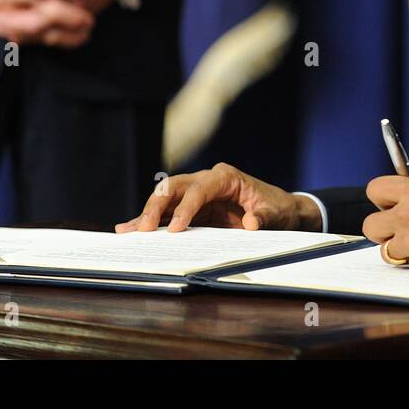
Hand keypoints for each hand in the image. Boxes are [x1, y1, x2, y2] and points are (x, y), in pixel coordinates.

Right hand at [114, 163, 323, 232]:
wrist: (280, 210)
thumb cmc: (277, 208)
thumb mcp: (275, 214)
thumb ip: (263, 218)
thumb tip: (250, 224)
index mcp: (225, 177)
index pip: (199, 189)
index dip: (185, 208)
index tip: (174, 229)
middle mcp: (207, 180)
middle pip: (174, 188)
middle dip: (157, 207)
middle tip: (144, 229)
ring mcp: (197, 193)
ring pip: (166, 198)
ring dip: (148, 214)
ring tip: (128, 231)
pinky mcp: (193, 208)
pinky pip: (168, 212)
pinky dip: (151, 220)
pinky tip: (130, 229)